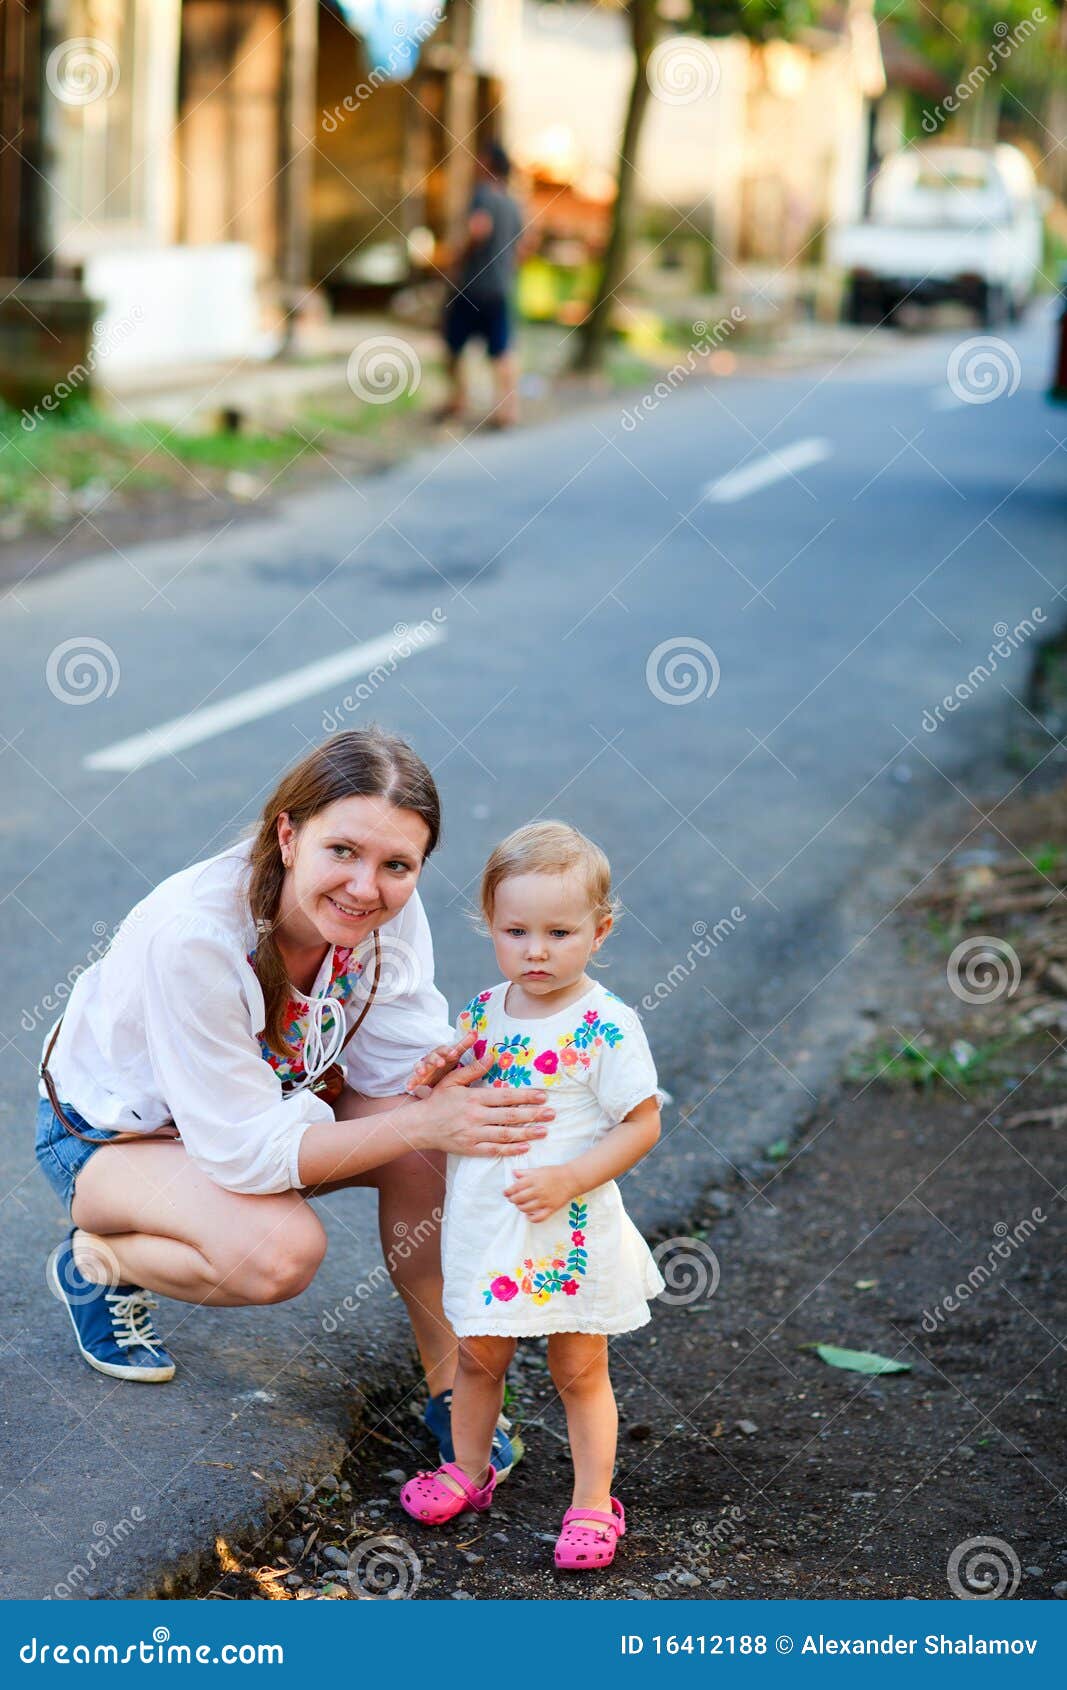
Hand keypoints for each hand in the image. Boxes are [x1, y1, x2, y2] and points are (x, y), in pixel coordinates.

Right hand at [404, 1032, 476, 1096]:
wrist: (434, 1072)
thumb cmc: (446, 1060)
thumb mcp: (455, 1053)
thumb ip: (464, 1044)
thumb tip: (475, 1031)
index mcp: (442, 1053)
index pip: (445, 1049)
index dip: (448, 1051)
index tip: (453, 1053)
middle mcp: (432, 1059)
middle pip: (432, 1057)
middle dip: (436, 1060)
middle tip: (441, 1063)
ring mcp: (424, 1067)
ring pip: (421, 1066)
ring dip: (421, 1068)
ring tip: (422, 1072)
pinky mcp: (417, 1077)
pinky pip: (413, 1079)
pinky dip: (411, 1082)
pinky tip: (410, 1087)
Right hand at [416, 1050, 553, 1156]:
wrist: (419, 1126)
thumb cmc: (437, 1101)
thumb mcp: (452, 1081)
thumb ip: (473, 1070)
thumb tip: (491, 1056)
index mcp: (474, 1098)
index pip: (505, 1097)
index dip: (526, 1096)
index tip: (543, 1096)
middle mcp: (476, 1116)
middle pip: (510, 1116)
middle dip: (533, 1115)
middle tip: (552, 1114)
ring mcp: (473, 1134)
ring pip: (505, 1135)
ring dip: (527, 1133)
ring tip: (544, 1131)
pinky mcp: (470, 1149)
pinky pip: (493, 1150)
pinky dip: (510, 1150)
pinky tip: (525, 1147)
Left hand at [503, 1164, 576, 1224]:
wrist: (571, 1179)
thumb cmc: (554, 1173)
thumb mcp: (538, 1169)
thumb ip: (525, 1172)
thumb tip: (513, 1173)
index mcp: (534, 1180)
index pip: (516, 1187)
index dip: (508, 1191)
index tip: (505, 1193)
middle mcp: (538, 1190)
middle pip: (519, 1199)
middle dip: (513, 1200)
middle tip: (512, 1199)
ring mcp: (544, 1201)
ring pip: (526, 1208)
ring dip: (520, 1208)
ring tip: (520, 1205)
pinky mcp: (551, 1208)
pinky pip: (538, 1218)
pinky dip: (531, 1218)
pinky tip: (529, 1215)